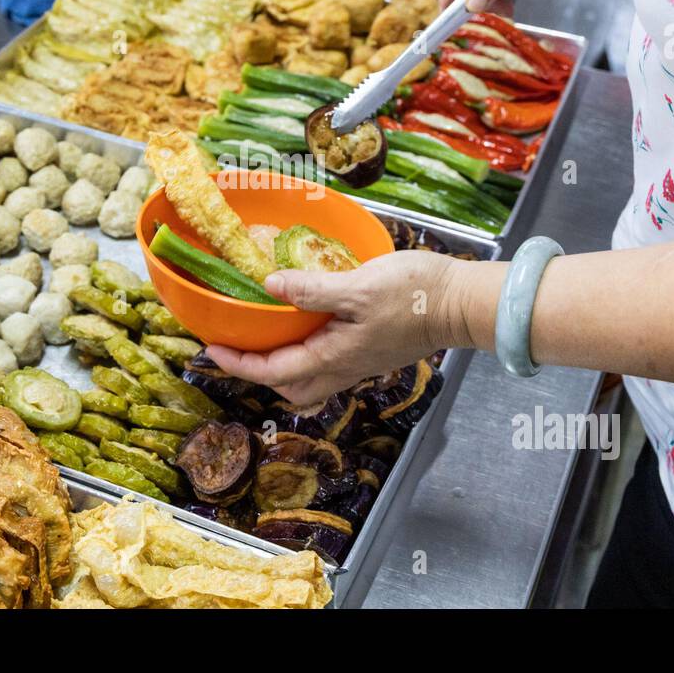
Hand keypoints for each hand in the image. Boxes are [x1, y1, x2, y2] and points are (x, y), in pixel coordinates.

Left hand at [206, 251, 492, 403]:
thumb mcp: (359, 285)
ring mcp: (359, 362)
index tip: (211, 349)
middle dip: (256, 373)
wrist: (462, 304)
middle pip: (288, 386)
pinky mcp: (371, 352)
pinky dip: (304, 355)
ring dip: (280, 367)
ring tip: (263, 340)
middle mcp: (344, 368)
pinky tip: (303, 328)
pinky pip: (327, 366)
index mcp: (334, 356)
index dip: (238, 364)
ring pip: (309, 380)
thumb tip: (269, 286)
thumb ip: (313, 289)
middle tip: (233, 346)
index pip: (273, 371)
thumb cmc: (416, 295)